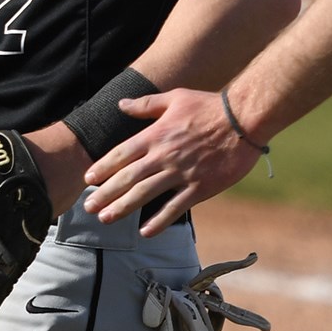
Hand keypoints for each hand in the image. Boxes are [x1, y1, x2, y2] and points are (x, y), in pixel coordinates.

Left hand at [81, 90, 257, 235]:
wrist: (243, 120)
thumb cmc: (208, 106)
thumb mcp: (175, 98)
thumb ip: (146, 105)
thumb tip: (121, 104)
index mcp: (156, 134)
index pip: (122, 154)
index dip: (103, 167)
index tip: (88, 178)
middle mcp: (164, 155)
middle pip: (128, 178)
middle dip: (105, 194)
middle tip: (89, 207)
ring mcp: (181, 173)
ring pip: (146, 194)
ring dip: (123, 207)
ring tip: (106, 218)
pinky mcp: (200, 187)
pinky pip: (175, 207)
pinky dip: (159, 221)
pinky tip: (145, 232)